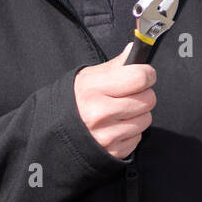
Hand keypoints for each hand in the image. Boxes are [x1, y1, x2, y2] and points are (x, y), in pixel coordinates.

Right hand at [73, 42, 155, 159]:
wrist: (53, 131)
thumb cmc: (75, 100)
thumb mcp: (89, 77)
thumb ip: (116, 64)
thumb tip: (134, 49)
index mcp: (94, 89)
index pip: (140, 77)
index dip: (147, 74)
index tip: (144, 74)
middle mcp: (100, 113)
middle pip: (148, 99)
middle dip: (143, 95)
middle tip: (129, 95)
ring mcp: (106, 135)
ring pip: (146, 119)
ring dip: (138, 114)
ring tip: (120, 112)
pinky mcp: (112, 152)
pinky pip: (138, 137)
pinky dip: (130, 132)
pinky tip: (115, 127)